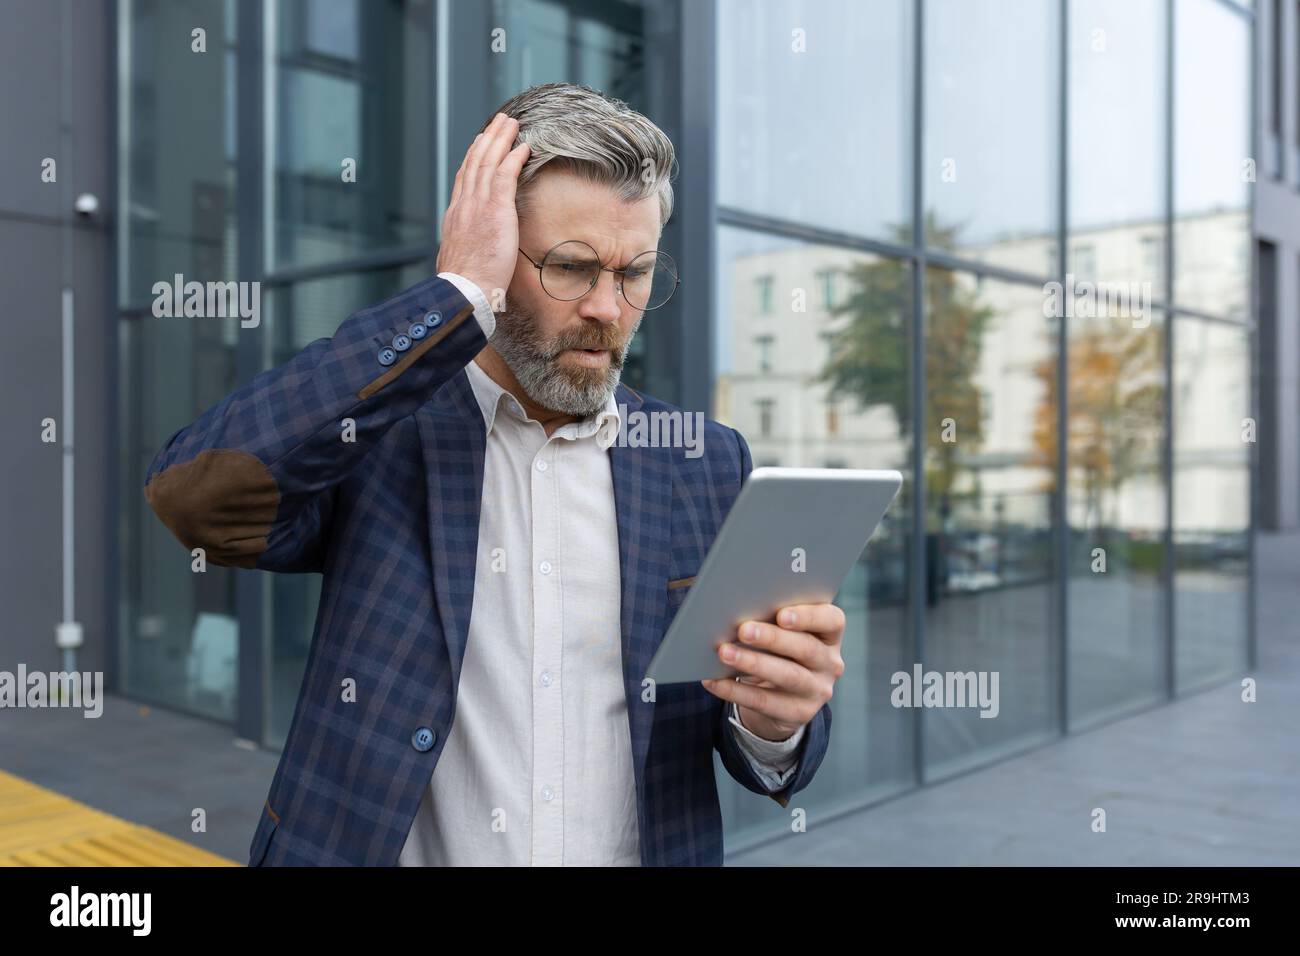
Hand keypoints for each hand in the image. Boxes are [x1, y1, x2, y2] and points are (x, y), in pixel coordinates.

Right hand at [436, 112, 530, 302]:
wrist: (464, 292)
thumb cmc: (466, 287)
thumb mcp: (462, 261)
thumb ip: (469, 249)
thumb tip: (473, 253)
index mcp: (455, 217)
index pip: (464, 180)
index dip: (472, 158)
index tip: (480, 144)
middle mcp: (463, 206)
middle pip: (474, 163)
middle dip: (486, 140)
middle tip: (497, 122)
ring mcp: (477, 206)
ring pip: (487, 162)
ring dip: (500, 139)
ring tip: (511, 123)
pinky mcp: (494, 211)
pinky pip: (504, 176)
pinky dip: (513, 158)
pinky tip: (523, 146)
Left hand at [701, 604, 844, 741]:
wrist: (783, 697)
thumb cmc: (779, 650)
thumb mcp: (783, 634)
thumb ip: (770, 620)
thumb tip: (735, 612)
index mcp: (830, 634)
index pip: (833, 620)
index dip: (809, 616)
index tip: (782, 614)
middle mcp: (830, 662)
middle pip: (806, 648)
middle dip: (773, 638)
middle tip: (743, 630)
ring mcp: (818, 690)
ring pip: (788, 676)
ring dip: (754, 663)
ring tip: (724, 653)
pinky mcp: (799, 713)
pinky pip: (764, 701)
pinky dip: (736, 690)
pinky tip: (714, 681)